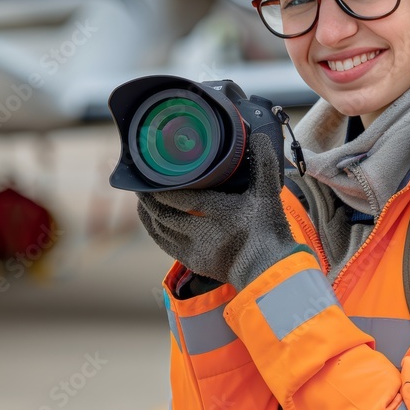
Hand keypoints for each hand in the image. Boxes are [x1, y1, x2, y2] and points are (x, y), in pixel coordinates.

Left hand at [136, 133, 297, 290]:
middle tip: (141, 181)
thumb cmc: (269, 232)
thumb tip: (258, 137)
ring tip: (142, 197)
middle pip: (165, 214)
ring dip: (148, 213)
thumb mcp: (268, 196)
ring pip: (161, 229)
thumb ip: (264, 165)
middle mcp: (204, 234)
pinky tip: (149, 218)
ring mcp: (196, 250)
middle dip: (149, 198)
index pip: (184, 200)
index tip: (152, 175)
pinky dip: (153, 229)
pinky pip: (164, 244)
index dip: (164, 190)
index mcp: (222, 214)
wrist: (268, 271)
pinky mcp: (193, 262)